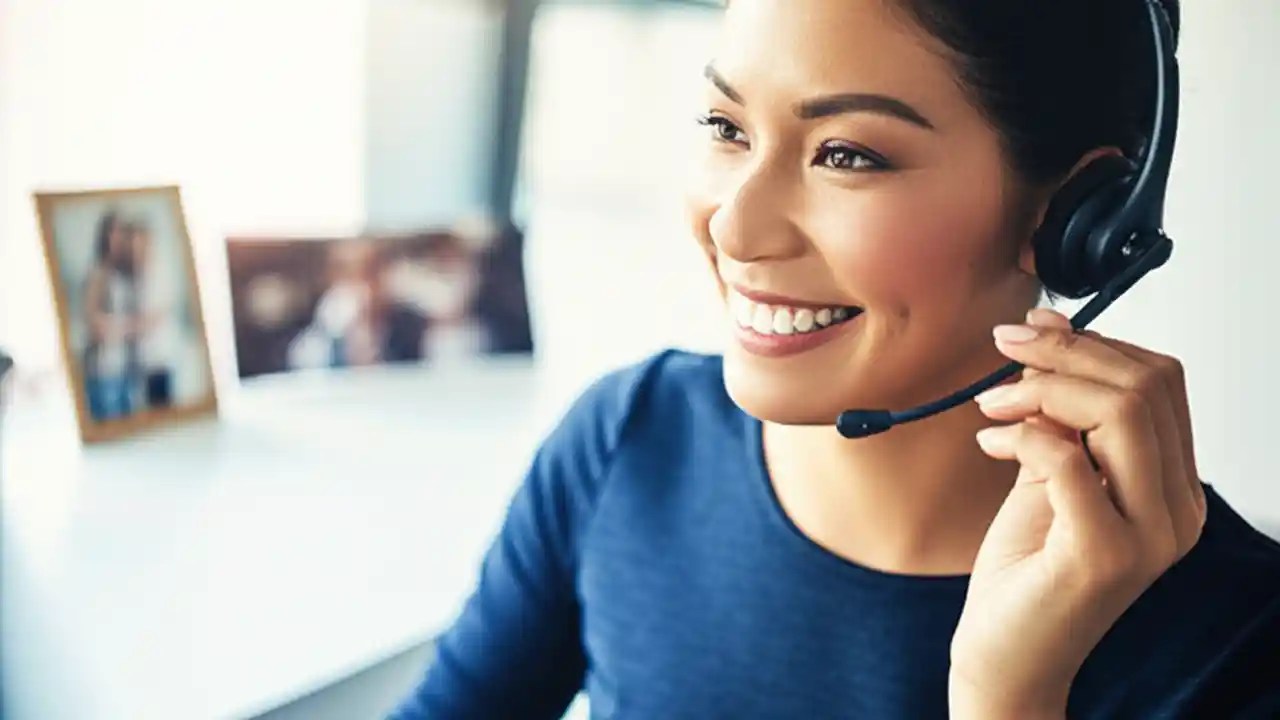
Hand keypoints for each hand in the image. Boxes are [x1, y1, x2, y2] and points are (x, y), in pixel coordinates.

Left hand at [949, 307, 1206, 717]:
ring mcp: (1150, 536)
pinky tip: (988, 444)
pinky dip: (1021, 436)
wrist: (1006, 657)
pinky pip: (1068, 459)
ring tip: (991, 405)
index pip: (1161, 383)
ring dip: (1043, 387)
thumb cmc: (1025, 569)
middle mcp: (1177, 511)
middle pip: (1146, 386)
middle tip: (1003, 348)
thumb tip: (1047, 335)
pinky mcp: (1104, 555)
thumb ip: (1058, 417)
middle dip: (1066, 351)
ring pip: (1122, 412)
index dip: (1093, 342)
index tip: (1031, 329)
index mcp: (1171, 487)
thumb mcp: (1047, 476)